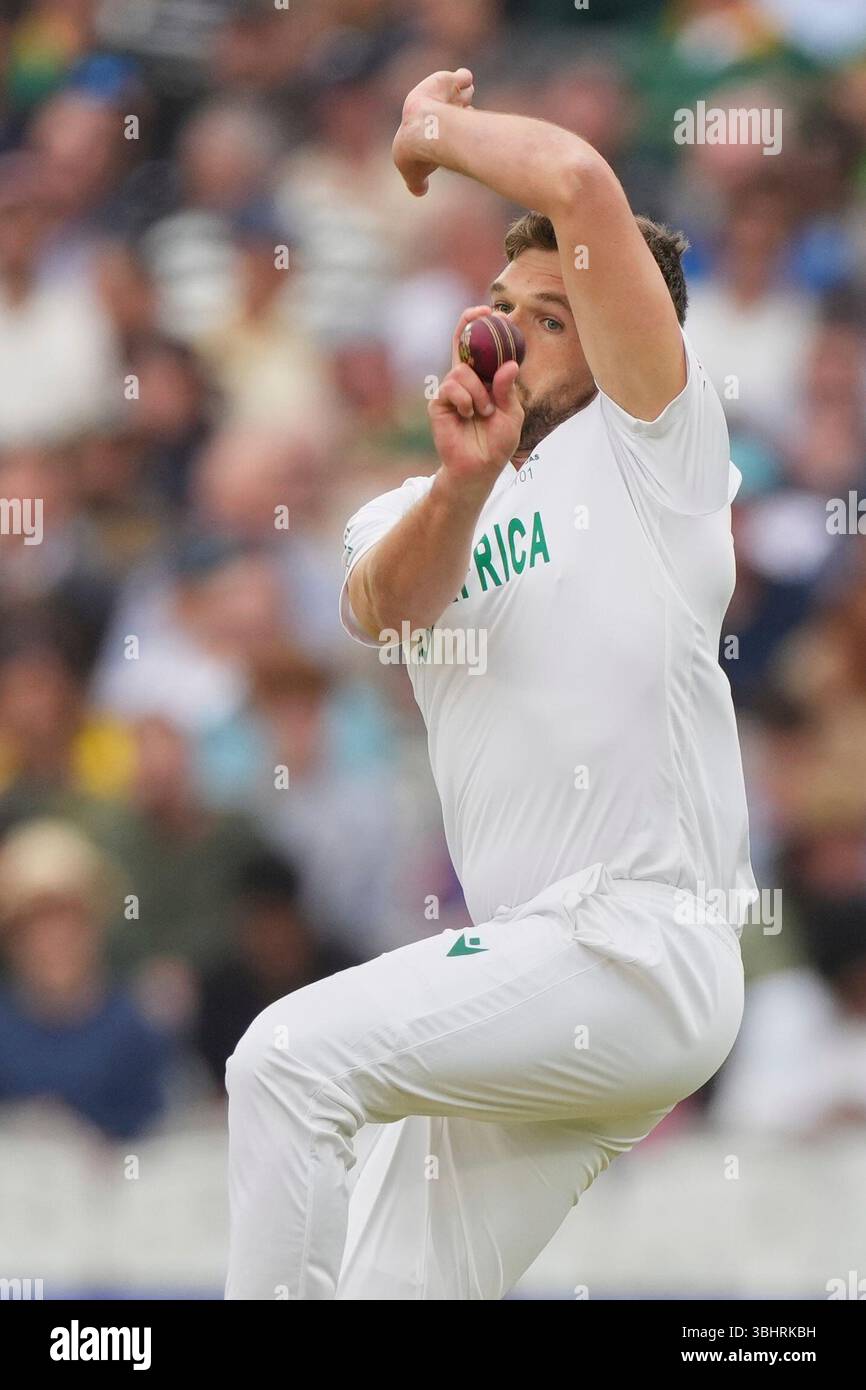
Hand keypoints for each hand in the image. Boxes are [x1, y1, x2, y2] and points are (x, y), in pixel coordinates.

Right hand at [392, 67, 473, 196]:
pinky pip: (463, 76)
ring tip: (467, 96)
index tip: (457, 136)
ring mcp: (443, 94)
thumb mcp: (413, 173)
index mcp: (426, 125)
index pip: (444, 123)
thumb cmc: (415, 152)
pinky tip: (466, 83)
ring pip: (463, 91)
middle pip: (457, 105)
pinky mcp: (447, 80)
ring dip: (466, 94)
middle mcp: (437, 109)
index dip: (453, 127)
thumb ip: (417, 182)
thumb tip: (420, 191)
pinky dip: (465, 79)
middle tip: (465, 113)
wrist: (423, 132)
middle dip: (462, 109)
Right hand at [429, 306, 522, 488]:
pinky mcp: (438, 403)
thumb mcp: (512, 414)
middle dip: (469, 323)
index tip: (496, 313)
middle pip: (461, 343)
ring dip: (478, 391)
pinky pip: (450, 386)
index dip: (484, 328)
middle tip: (481, 312)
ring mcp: (450, 391)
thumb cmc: (497, 443)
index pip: (482, 349)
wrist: (479, 468)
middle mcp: (466, 381)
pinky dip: (465, 400)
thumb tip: (509, 365)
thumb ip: (508, 390)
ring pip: (460, 370)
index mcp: (485, 381)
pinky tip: (468, 415)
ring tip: (485, 412)